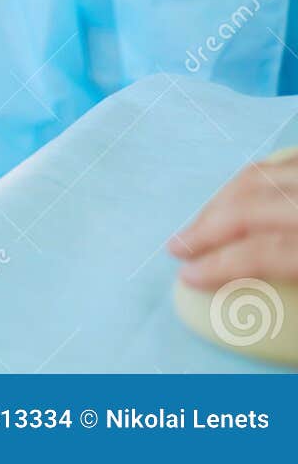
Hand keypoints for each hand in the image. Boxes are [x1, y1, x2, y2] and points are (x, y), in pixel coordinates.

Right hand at [170, 147, 297, 288]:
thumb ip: (287, 288)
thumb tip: (248, 302)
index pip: (261, 252)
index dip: (218, 266)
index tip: (188, 276)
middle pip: (247, 207)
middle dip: (204, 228)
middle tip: (178, 248)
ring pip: (255, 177)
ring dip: (219, 200)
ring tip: (200, 223)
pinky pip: (275, 162)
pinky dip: (249, 180)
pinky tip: (237, 194)